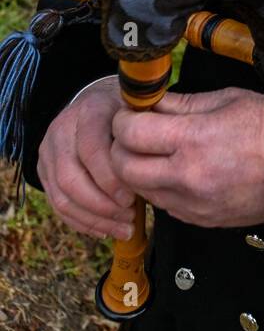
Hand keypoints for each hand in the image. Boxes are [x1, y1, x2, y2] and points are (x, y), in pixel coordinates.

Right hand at [38, 77, 136, 240]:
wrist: (100, 101)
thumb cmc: (128, 113)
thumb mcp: (141, 112)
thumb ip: (144, 136)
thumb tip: (152, 174)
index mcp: (89, 110)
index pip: (91, 149)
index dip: (110, 179)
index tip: (132, 198)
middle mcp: (62, 129)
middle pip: (71, 178)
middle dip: (102, 206)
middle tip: (129, 219)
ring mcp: (49, 151)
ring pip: (62, 196)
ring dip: (94, 219)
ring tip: (124, 229)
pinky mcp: (44, 170)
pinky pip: (57, 205)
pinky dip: (82, 222)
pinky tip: (106, 230)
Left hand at [108, 87, 263, 228]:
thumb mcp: (224, 100)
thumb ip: (180, 104)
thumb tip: (149, 103)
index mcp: (192, 139)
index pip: (131, 133)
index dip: (122, 120)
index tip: (128, 115)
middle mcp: (186, 176)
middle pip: (124, 168)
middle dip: (121, 149)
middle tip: (134, 136)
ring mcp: (192, 203)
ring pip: (141, 191)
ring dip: (139, 172)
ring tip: (157, 155)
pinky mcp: (200, 220)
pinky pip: (164, 207)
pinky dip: (162, 190)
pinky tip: (178, 174)